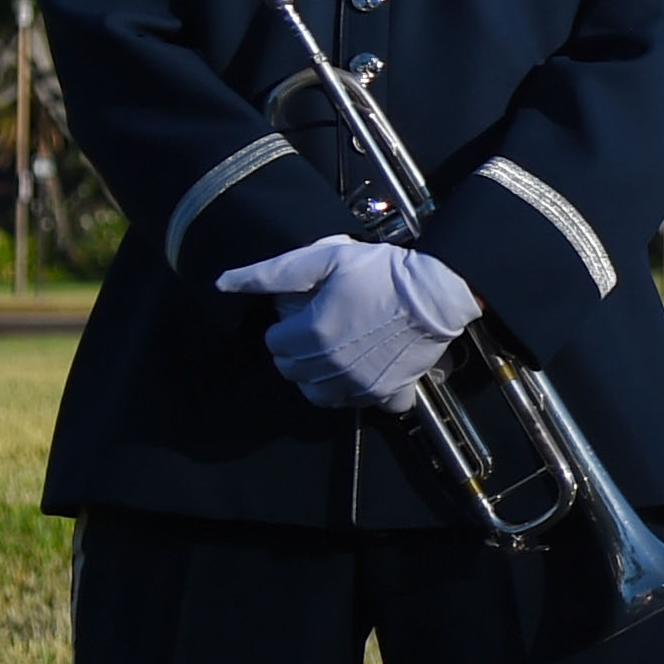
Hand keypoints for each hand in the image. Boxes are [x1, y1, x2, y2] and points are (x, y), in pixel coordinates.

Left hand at [218, 239, 483, 412]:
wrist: (440, 289)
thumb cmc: (383, 271)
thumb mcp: (326, 258)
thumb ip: (272, 273)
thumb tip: (223, 282)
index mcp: (311, 335)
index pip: (273, 345)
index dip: (284, 327)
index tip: (303, 314)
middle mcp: (330, 366)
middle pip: (292, 372)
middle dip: (297, 353)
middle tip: (319, 331)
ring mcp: (360, 384)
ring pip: (319, 396)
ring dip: (320, 378)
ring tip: (336, 355)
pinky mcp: (390, 391)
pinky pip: (366, 405)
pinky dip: (362, 394)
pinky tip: (367, 373)